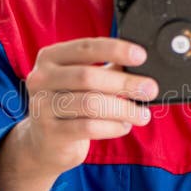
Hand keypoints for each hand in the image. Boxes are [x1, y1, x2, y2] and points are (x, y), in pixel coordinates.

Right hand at [0, 37, 157, 190]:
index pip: (85, 48)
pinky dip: (113, 126)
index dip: (115, 50)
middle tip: (150, 89)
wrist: (43, 143)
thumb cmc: (70, 106)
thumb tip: (139, 64)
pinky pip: (89, 127)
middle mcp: (41, 78)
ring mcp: (42, 106)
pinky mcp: (50, 132)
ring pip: (90, 104)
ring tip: (142, 114)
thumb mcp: (82, 83)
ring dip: (123, 109)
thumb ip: (107, 70)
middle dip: (124, 82)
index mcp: (50, 58)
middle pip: (88, 76)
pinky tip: (124, 126)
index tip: (141, 56)